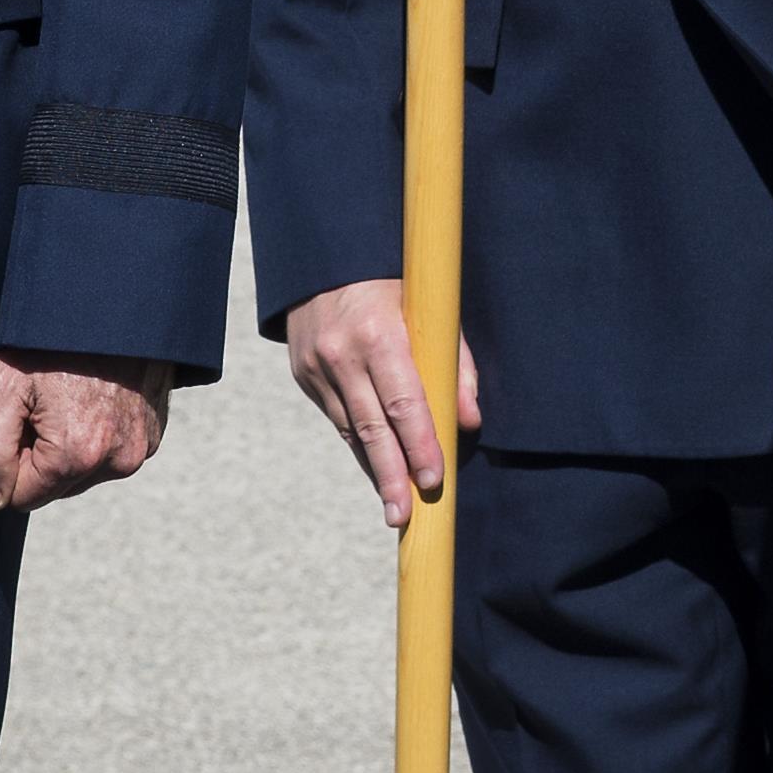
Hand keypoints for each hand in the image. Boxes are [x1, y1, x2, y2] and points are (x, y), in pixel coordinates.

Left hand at [0, 350, 175, 512]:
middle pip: (56, 487)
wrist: (114, 295)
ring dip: (70, 446)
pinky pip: (112, 453)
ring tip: (69, 395)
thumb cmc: (52, 338)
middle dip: (41, 455)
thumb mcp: (2, 386)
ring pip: (84, 472)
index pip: (22, 498)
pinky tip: (94, 395)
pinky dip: (99, 433)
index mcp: (76, 456)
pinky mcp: (155, 432)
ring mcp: (141, 447)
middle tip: (43, 402)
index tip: (19, 417)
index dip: (11, 460)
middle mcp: (117, 461)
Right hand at [282, 278, 460, 528]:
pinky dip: (358, 443)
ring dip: (373, 469)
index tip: (434, 479)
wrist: (323, 255)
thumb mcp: (431, 308)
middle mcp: (341, 354)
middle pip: (371, 427)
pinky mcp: (303, 374)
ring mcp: (316, 366)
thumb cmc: (395, 281)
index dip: (419, 443)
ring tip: (393, 506)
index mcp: (378, 333)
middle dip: (390, 476)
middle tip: (404, 517)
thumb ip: (455, 363)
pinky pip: (336, 418)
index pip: (402, 401)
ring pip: (350, 429)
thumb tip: (469, 420)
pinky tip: (375, 467)